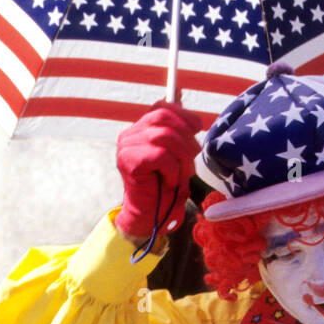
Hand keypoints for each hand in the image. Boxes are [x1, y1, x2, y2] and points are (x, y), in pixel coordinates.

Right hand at [115, 101, 202, 240]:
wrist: (152, 216)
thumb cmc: (166, 188)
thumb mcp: (178, 155)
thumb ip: (178, 131)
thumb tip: (187, 106)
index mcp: (141, 129)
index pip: (161, 107)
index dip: (183, 114)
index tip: (197, 128)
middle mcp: (130, 134)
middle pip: (164, 118)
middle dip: (186, 138)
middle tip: (193, 160)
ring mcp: (126, 146)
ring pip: (164, 137)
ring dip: (182, 158)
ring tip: (182, 175)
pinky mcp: (128, 160)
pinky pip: (160, 155)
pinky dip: (173, 170)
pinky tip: (170, 181)